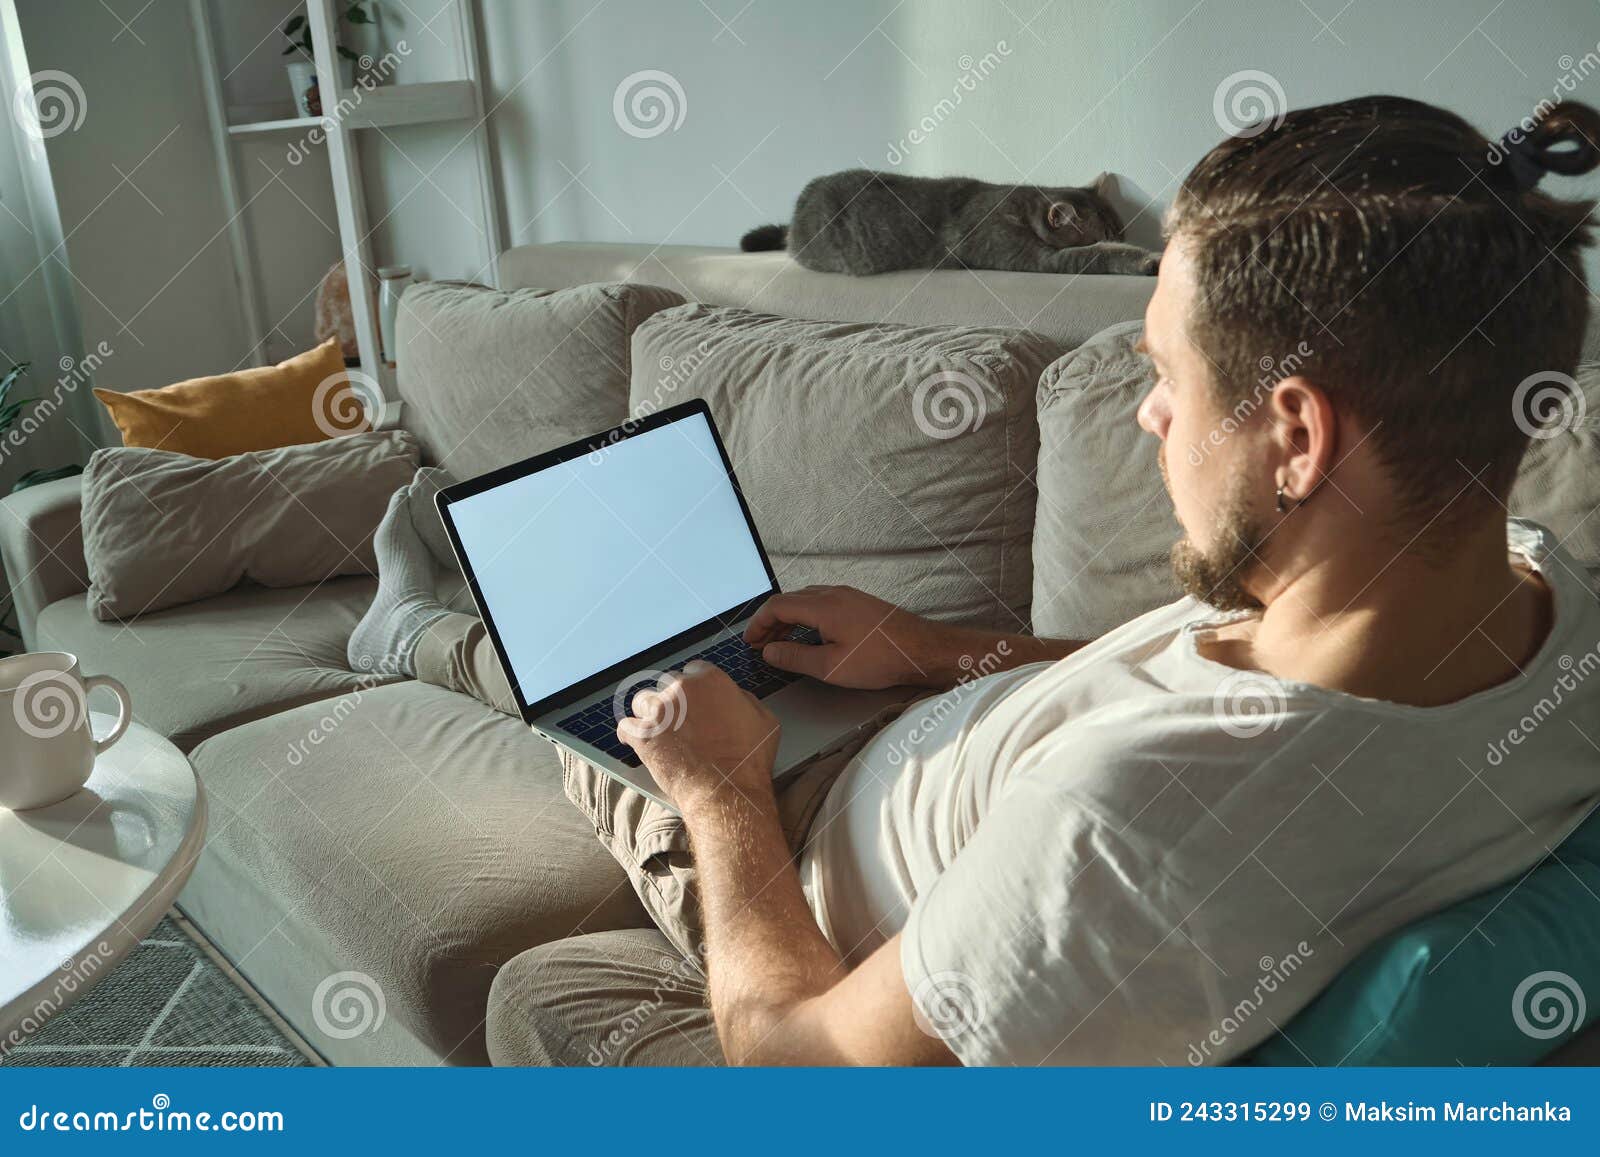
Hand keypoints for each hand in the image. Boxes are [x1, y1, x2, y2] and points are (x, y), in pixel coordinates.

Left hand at [618, 661, 781, 814]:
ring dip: (649, 713)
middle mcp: (682, 688)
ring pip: (643, 701)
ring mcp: (659, 711)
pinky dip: (630, 734)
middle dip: (673, 700)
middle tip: (680, 721)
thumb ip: (745, 700)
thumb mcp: (764, 721)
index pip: (694, 670)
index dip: (695, 688)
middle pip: (667, 684)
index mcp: (711, 680)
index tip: (694, 701)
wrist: (727, 790)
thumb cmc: (748, 760)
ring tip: (658, 730)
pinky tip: (636, 741)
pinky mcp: (643, 735)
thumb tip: (735, 697)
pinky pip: (626, 726)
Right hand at [743, 585, 956, 689]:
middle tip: (761, 644)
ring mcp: (848, 596)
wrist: (922, 649)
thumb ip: (795, 658)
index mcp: (822, 605)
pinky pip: (823, 603)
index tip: (750, 641)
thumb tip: (770, 652)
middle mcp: (834, 594)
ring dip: (789, 619)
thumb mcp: (830, 667)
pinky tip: (809, 635)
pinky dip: (807, 617)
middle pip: (790, 600)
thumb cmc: (880, 659)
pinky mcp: (860, 603)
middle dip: (771, 622)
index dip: (759, 624)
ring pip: (806, 600)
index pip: (777, 606)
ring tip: (781, 642)